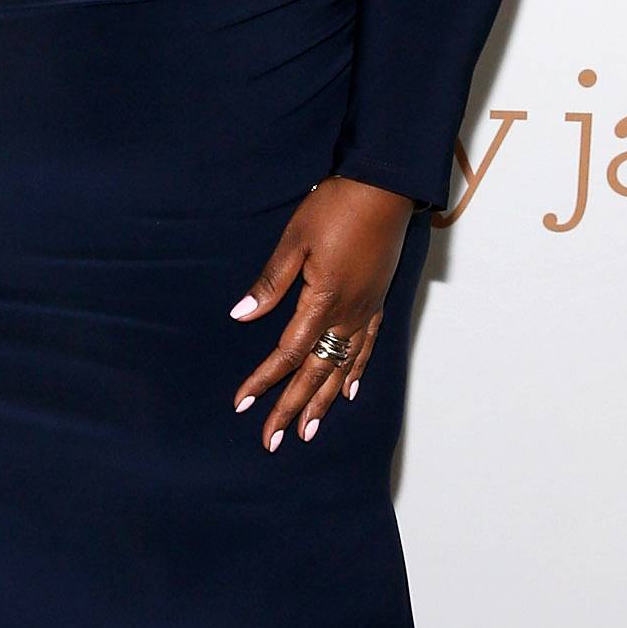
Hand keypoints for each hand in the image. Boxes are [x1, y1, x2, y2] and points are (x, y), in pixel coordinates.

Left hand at [230, 176, 418, 448]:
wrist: (385, 187)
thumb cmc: (336, 206)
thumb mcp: (294, 240)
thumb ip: (270, 282)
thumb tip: (241, 315)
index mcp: (322, 301)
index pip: (287, 353)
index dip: (263, 380)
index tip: (242, 405)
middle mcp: (346, 314)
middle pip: (314, 372)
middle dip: (291, 408)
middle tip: (272, 440)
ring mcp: (365, 310)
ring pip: (342, 368)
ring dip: (323, 402)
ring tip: (308, 431)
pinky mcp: (377, 301)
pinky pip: (366, 347)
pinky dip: (355, 372)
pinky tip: (347, 391)